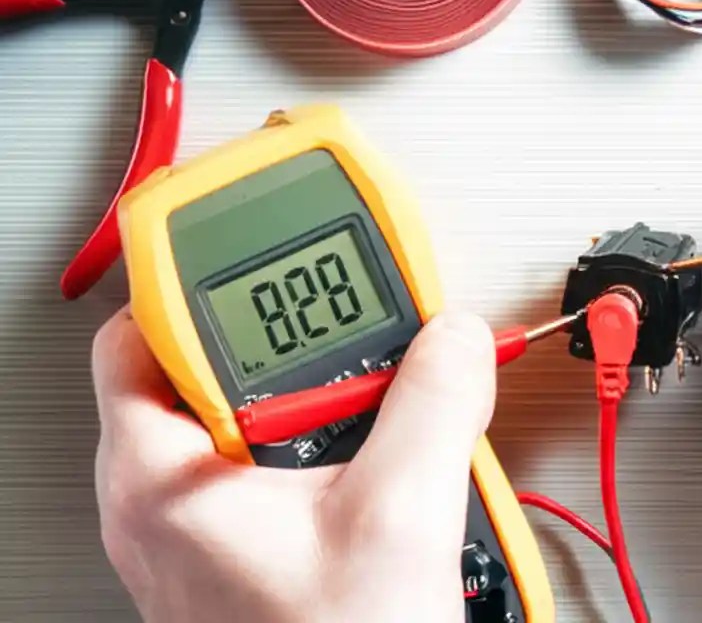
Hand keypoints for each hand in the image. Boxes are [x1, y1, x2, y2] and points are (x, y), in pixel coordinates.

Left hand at [92, 308, 495, 622]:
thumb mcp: (401, 518)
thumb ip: (435, 405)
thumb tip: (453, 338)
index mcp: (159, 478)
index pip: (145, 333)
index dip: (209, 280)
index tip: (271, 253)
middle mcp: (163, 501)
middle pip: (215, 369)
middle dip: (301, 345)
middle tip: (362, 335)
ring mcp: (201, 531)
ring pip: (255, 421)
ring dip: (329, 400)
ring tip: (388, 407)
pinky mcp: (245, 550)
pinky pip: (280, 470)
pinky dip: (334, 447)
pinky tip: (390, 465)